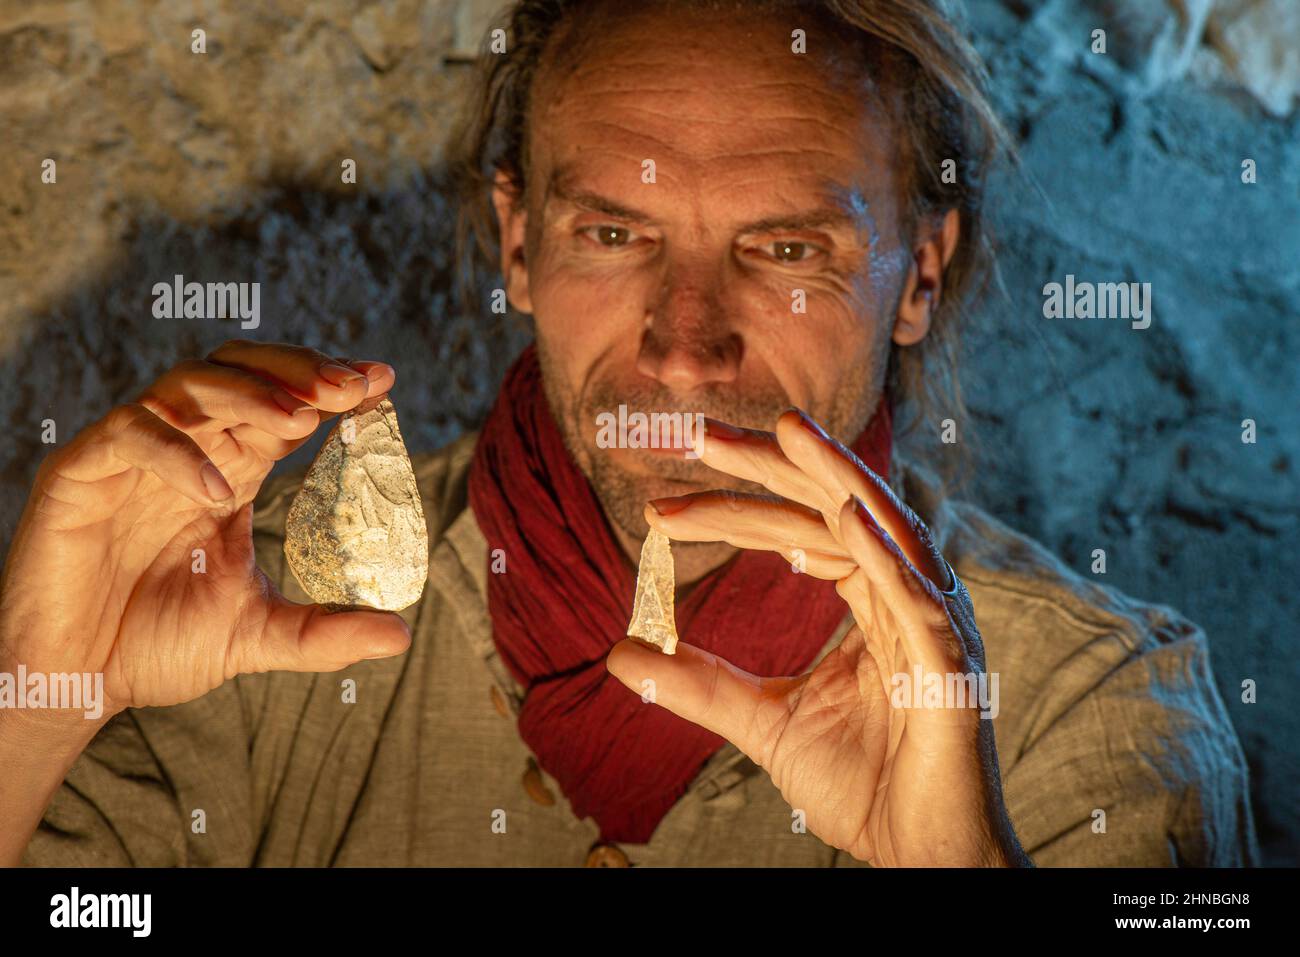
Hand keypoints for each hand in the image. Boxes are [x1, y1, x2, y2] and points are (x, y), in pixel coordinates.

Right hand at [0, 340, 411, 728]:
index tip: (383, 381)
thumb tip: (401, 635)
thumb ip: (325, 632)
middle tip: (351, 386)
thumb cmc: (156, 647)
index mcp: (229, 471)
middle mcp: (185, 450)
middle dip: (300, 372)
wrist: (72, 681)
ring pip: (188, 385)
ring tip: (300, 417)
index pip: (283, 406)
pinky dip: (176, 452)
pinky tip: (217, 489)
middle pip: (241, 373)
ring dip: (248, 392)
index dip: (329, 388)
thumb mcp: (256, 635)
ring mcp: (131, 456)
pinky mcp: (80, 473)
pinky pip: (128, 434)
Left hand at [605, 408, 1029, 866]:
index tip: (659, 508)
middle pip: (836, 508)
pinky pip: (918, 597)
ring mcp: (932, 623)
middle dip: (772, 466)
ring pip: (885, 529)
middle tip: (700, 434)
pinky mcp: (951, 664)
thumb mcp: (762, 719)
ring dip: (835, 475)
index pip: (798, 532)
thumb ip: (700, 680)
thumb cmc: (861, 782)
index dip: (731, 512)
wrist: (918, 853)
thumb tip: (620, 650)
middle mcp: (904, 594)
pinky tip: (846, 514)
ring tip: (784, 431)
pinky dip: (886, 552)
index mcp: (871, 598)